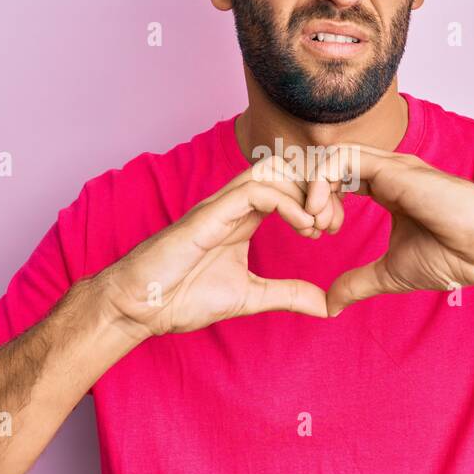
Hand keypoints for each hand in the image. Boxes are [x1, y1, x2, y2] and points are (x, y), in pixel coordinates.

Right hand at [100, 155, 345, 337]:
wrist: (140, 306)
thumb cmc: (182, 296)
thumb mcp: (250, 296)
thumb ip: (286, 294)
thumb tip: (325, 306)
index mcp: (243, 216)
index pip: (289, 185)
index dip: (317, 198)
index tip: (333, 228)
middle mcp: (234, 203)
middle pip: (286, 167)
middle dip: (317, 188)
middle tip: (334, 223)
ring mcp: (221, 205)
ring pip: (273, 170)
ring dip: (305, 191)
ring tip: (321, 224)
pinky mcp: (210, 214)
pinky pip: (257, 191)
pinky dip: (288, 204)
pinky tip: (303, 228)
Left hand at [304, 144, 473, 315]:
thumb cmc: (454, 258)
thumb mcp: (391, 274)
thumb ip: (357, 282)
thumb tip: (329, 305)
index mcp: (388, 188)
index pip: (338, 178)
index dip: (318, 201)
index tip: (317, 233)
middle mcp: (388, 171)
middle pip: (329, 162)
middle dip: (307, 190)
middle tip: (306, 225)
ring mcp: (391, 165)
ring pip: (331, 157)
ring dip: (312, 188)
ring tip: (313, 222)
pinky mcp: (394, 167)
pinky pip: (342, 160)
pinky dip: (322, 183)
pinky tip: (322, 214)